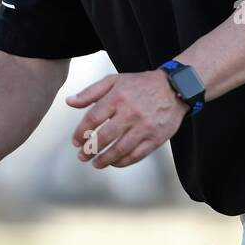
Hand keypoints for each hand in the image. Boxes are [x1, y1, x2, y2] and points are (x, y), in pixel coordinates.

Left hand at [66, 70, 185, 168]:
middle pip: (104, 137)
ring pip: (119, 150)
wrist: (175, 88)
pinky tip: (114, 162)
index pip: (92, 119)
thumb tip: (70, 102)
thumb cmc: (141, 84)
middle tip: (83, 156)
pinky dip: (122, 162)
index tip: (76, 141)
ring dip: (104, 160)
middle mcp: (130, 113)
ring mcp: (144, 127)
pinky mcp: (156, 138)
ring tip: (96, 163)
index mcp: (117, 97)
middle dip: (89, 150)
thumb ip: (90, 92)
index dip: (80, 133)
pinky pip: (136, 156)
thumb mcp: (114, 81)